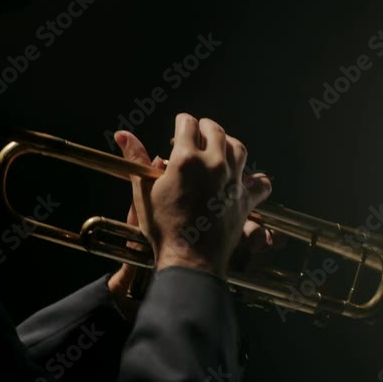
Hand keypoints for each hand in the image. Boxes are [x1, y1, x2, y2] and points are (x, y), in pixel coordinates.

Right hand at [115, 113, 271, 279]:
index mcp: (186, 159)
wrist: (189, 259)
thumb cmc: (163, 227)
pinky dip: (257, 179)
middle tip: (199, 132)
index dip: (182, 122)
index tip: (180, 125)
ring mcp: (232, 181)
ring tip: (220, 147)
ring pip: (239, 148)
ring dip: (229, 143)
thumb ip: (136, 157)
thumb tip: (122, 134)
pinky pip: (260, 183)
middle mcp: (213, 164)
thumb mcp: (144, 190)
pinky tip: (248, 178)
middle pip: (216, 131)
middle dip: (206, 127)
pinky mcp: (245, 200)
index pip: (187, 124)